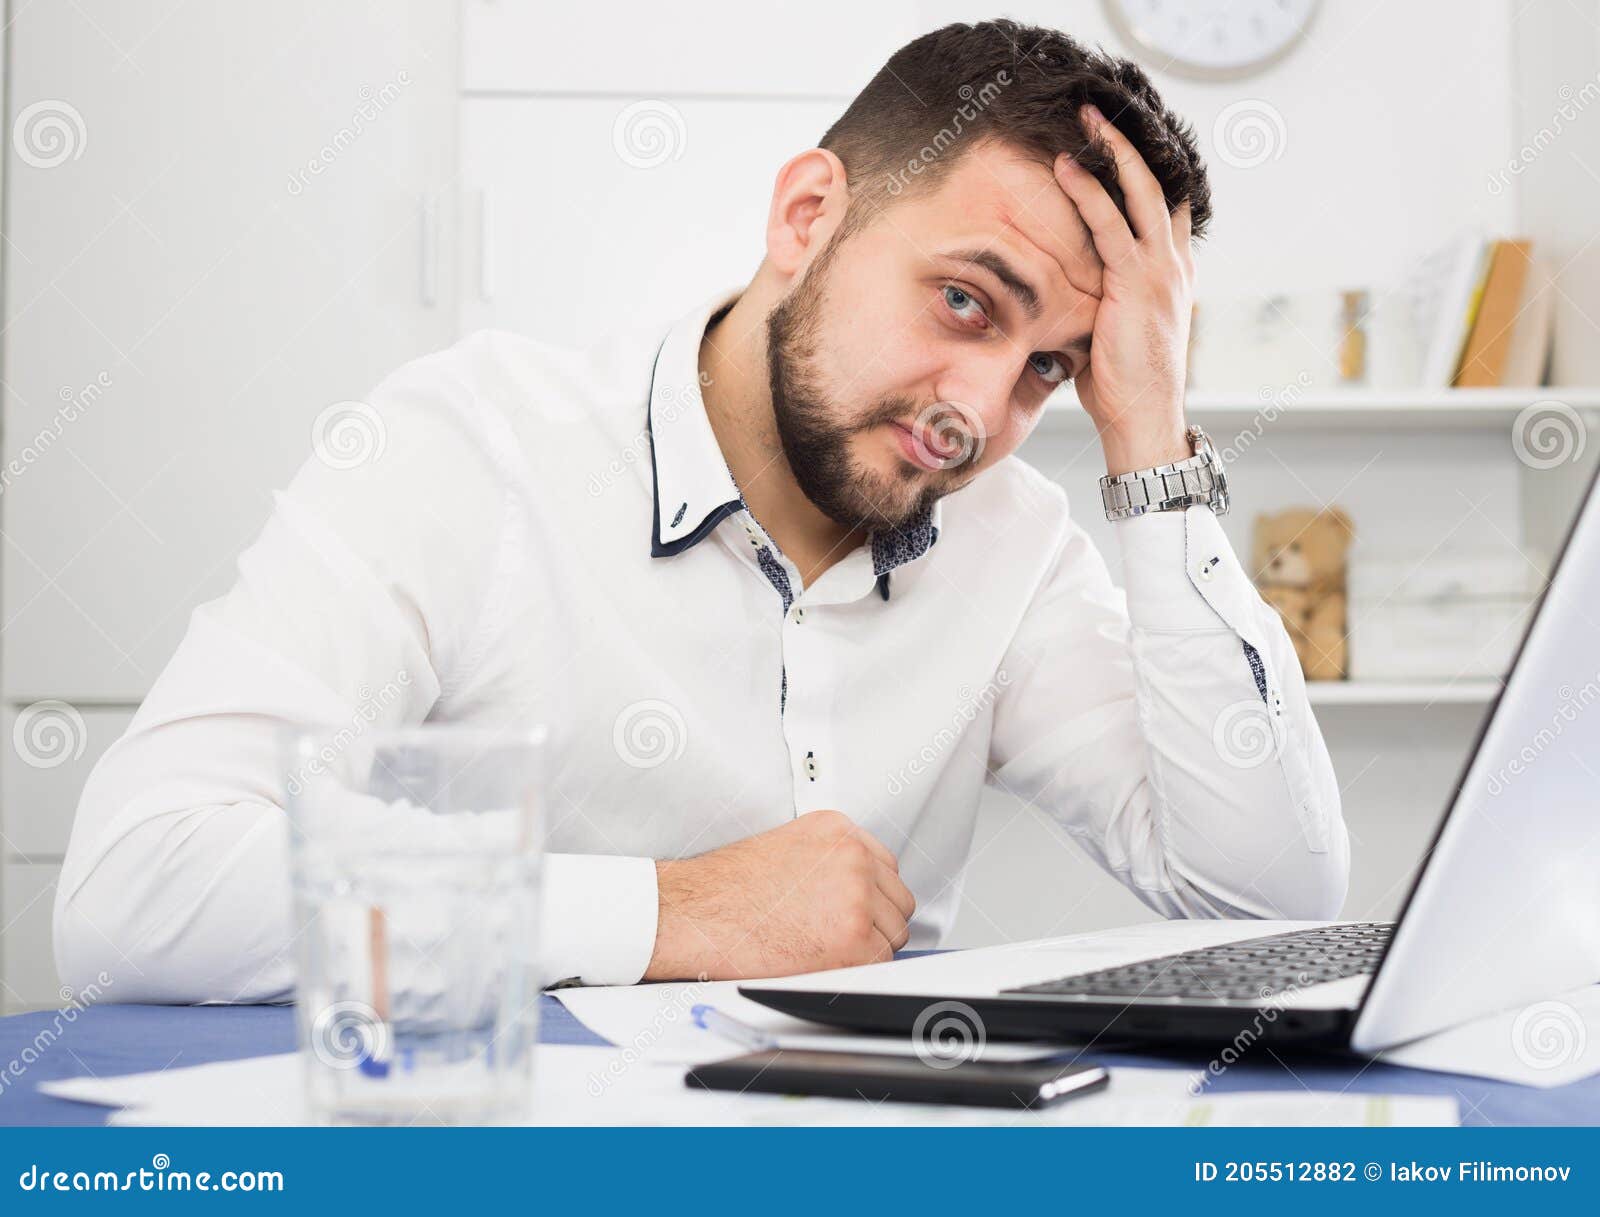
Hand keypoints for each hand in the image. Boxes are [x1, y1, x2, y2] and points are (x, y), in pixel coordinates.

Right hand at [644, 809, 916, 980]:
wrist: (694, 913)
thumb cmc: (724, 888)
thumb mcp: (786, 847)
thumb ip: (829, 859)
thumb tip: (856, 886)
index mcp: (838, 830)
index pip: (886, 866)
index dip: (871, 895)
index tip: (858, 908)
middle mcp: (853, 857)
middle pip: (897, 900)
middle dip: (874, 921)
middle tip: (838, 934)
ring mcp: (856, 896)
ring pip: (893, 933)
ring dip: (868, 947)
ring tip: (824, 947)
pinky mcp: (852, 939)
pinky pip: (879, 963)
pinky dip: (857, 970)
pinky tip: (823, 963)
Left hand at [1056, 104, 1195, 474]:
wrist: (1144, 420)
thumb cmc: (1123, 387)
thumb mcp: (1111, 332)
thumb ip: (1098, 302)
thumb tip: (1060, 292)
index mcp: (1172, 275)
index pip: (1168, 210)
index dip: (1150, 171)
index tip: (1126, 142)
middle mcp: (1173, 265)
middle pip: (1159, 186)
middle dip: (1131, 145)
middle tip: (1101, 113)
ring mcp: (1160, 270)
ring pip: (1141, 191)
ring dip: (1111, 151)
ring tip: (1085, 119)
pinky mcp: (1137, 283)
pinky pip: (1110, 223)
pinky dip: (1087, 191)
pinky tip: (1065, 167)